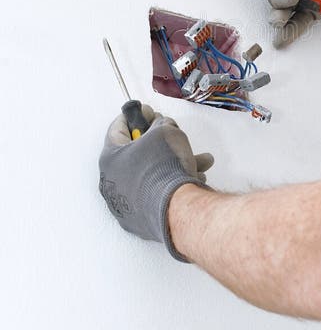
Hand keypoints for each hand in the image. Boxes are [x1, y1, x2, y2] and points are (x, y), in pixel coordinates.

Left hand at [98, 104, 213, 261]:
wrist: (176, 209)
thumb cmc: (163, 167)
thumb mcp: (165, 130)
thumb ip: (161, 123)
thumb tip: (162, 126)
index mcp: (110, 159)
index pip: (116, 129)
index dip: (133, 115)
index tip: (144, 110)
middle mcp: (114, 184)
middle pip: (139, 153)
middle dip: (161, 141)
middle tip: (172, 132)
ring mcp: (128, 205)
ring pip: (154, 174)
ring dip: (178, 162)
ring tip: (201, 159)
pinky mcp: (144, 219)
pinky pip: (161, 193)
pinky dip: (178, 183)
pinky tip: (197, 177)